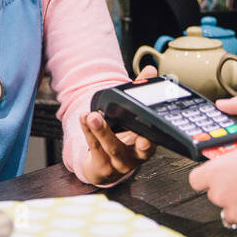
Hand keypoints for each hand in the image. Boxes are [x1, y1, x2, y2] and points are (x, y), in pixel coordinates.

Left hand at [80, 64, 158, 184]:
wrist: (105, 165)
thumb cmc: (123, 137)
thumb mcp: (134, 117)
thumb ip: (142, 92)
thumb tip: (150, 70)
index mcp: (148, 146)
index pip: (153, 143)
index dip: (152, 141)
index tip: (148, 137)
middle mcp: (135, 157)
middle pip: (135, 150)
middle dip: (131, 138)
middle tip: (131, 130)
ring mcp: (118, 164)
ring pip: (111, 148)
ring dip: (102, 132)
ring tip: (93, 117)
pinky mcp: (102, 166)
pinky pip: (94, 147)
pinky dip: (88, 131)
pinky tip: (84, 118)